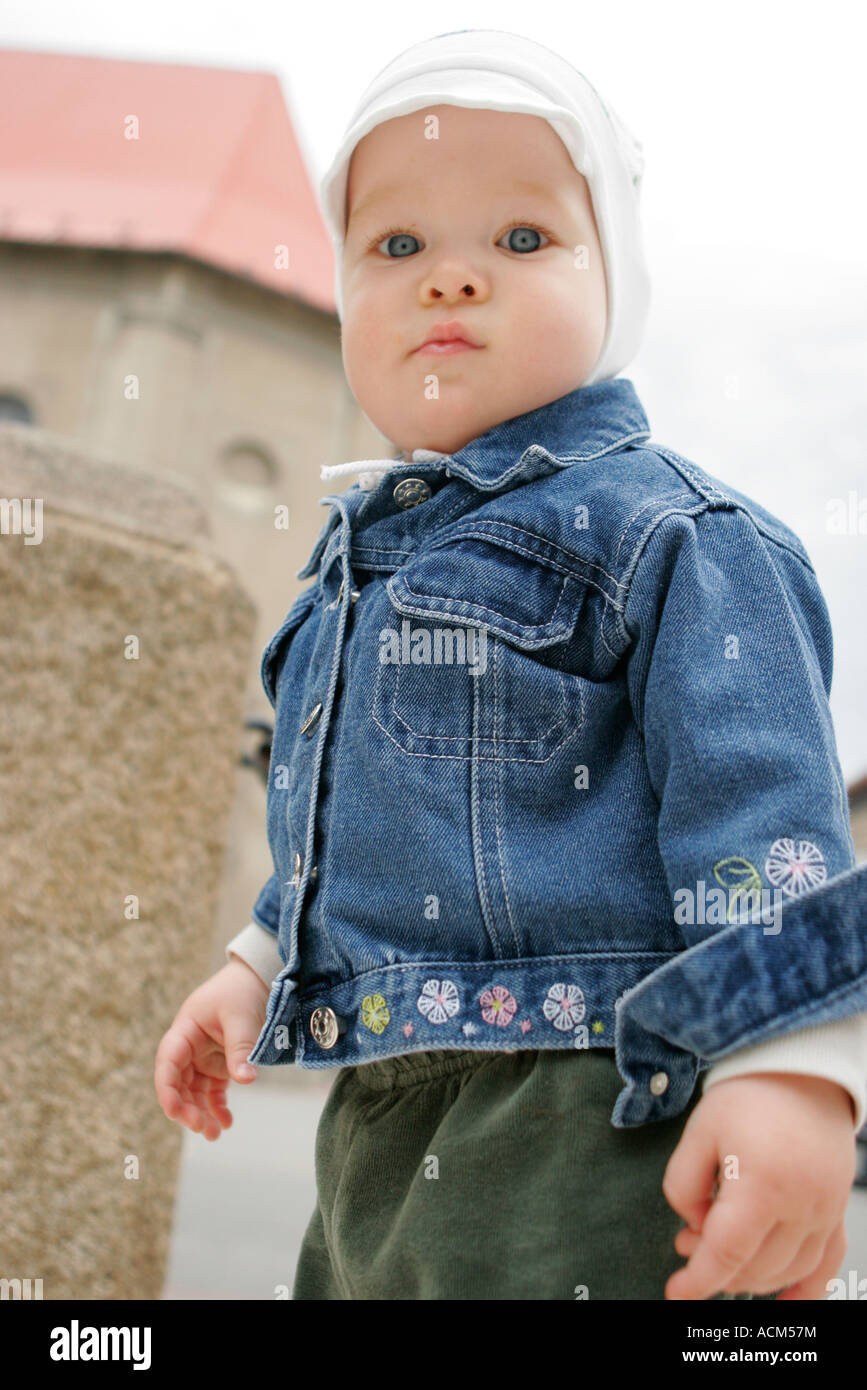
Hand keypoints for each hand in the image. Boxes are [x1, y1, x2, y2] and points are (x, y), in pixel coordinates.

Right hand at [154, 958, 269, 1140]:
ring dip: (201, 1113)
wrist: (258, 978)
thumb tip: (246, 1079)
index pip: (167, 1064)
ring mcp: (203, 1057)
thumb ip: (240, 1048)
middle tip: (201, 1127)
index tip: (174, 1111)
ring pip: (194, 1092)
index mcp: (185, 1031)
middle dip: (186, 1108)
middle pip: (178, 1084)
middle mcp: (189, 1048)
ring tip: (215, 1134)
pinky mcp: (219, 1064)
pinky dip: (217, 1107)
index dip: (167, 1089)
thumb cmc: (242, 990)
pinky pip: (212, 1091)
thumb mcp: (240, 1016)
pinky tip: (225, 1123)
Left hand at [662, 1072, 855, 1299]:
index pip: (727, 1253)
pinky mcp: (836, 1210)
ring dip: (750, 1276)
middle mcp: (801, 1205)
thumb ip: (684, 1185)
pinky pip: (826, 1266)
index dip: (698, 1280)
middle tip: (688, 1242)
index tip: (676, 1292)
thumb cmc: (750, 1095)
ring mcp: (825, 1212)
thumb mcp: (699, 1132)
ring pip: (787, 1272)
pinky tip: (783, 1302)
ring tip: (720, 1247)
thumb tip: (695, 1226)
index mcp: (762, 1185)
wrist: (800, 1069)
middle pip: (755, 1268)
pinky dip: (804, 1290)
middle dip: (716, 1268)